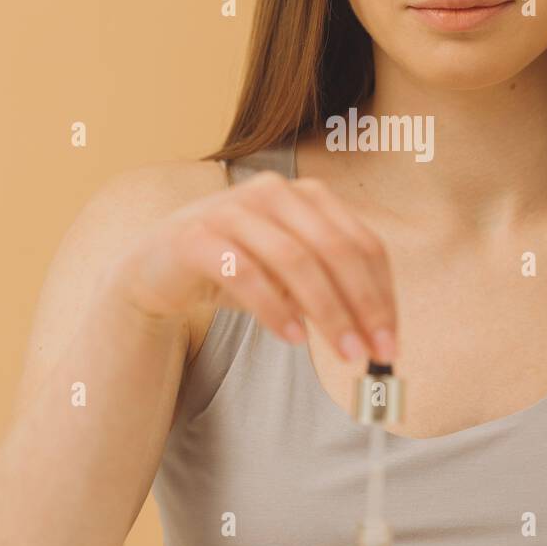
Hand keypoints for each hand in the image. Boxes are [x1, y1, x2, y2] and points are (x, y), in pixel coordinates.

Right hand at [103, 168, 397, 364]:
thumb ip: (330, 290)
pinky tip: (292, 337)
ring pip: (295, 260)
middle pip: (335, 249)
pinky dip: (274, 308)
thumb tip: (377, 335)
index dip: (382, 294)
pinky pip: (245, 273)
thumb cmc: (235, 268)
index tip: (392, 341)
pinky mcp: (196, 236)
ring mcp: (232, 209)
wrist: (155, 266)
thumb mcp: (290, 276)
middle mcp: (273, 192)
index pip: (362, 243)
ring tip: (343, 352)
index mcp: (306, 196)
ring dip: (327, 311)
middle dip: (362, 305)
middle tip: (374, 353)